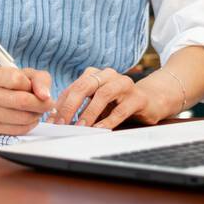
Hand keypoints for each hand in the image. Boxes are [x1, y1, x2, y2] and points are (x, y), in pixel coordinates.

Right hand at [0, 65, 54, 134]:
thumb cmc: (7, 86)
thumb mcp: (25, 75)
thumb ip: (39, 80)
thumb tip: (45, 96)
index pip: (17, 80)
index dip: (32, 86)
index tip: (36, 90)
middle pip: (21, 101)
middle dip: (41, 104)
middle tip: (46, 104)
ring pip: (23, 118)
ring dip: (36, 115)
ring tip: (34, 110)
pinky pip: (19, 130)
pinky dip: (29, 125)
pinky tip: (27, 118)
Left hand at [51, 67, 165, 128]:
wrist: (151, 100)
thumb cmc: (117, 102)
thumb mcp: (95, 102)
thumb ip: (78, 106)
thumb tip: (55, 118)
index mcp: (94, 74)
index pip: (72, 88)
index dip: (60, 105)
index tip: (52, 121)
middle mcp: (108, 75)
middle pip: (84, 87)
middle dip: (70, 106)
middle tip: (62, 123)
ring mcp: (124, 84)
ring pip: (102, 96)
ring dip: (89, 113)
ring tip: (80, 127)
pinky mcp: (138, 98)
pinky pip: (121, 110)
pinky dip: (108, 121)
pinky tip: (99, 129)